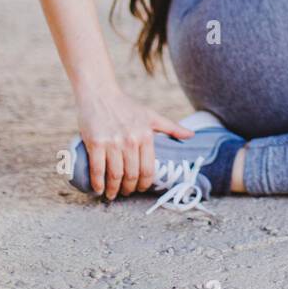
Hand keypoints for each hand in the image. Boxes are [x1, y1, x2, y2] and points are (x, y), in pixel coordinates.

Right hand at [75, 85, 193, 199]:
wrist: (100, 93)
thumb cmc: (126, 105)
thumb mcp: (151, 115)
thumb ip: (171, 128)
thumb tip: (191, 136)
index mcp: (146, 136)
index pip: (148, 169)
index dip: (145, 184)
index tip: (141, 188)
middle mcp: (131, 140)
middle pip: (131, 175)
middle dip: (129, 189)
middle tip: (126, 193)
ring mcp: (112, 142)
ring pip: (115, 175)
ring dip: (113, 190)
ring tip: (112, 194)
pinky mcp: (96, 143)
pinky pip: (97, 169)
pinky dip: (98, 183)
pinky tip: (99, 189)